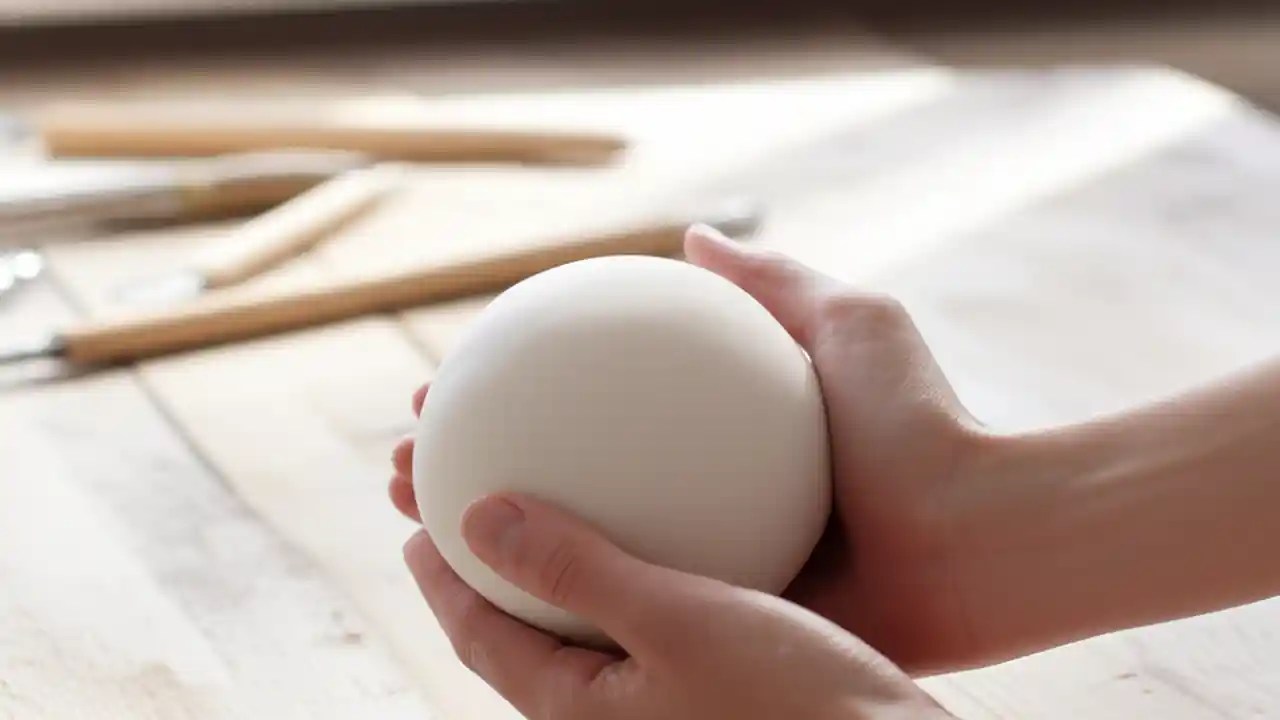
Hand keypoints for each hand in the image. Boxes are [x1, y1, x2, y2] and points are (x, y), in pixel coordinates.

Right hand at [392, 227, 992, 673]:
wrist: (989, 540)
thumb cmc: (927, 431)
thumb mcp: (852, 327)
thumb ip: (773, 282)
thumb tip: (689, 234)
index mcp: (706, 446)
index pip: (583, 417)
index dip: (505, 401)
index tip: (444, 381)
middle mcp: (690, 508)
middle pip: (552, 487)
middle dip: (463, 471)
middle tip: (405, 454)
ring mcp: (699, 572)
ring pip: (564, 558)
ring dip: (476, 539)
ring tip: (412, 510)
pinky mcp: (724, 630)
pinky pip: (628, 611)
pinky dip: (557, 597)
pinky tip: (492, 581)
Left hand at [402, 492, 952, 719]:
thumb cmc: (793, 703)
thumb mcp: (677, 622)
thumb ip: (577, 570)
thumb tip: (476, 516)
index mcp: (579, 713)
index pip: (482, 637)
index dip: (441, 579)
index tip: (415, 523)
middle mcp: (611, 716)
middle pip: (522, 631)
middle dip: (487, 565)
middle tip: (465, 496)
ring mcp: (661, 705)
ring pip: (583, 627)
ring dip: (554, 565)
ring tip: (554, 500)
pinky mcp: (711, 688)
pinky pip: (642, 621)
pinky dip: (626, 570)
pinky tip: (663, 527)